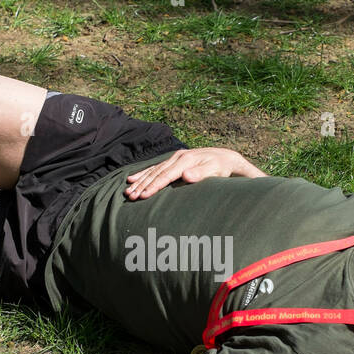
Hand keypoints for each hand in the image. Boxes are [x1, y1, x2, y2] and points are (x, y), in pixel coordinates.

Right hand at [124, 148, 258, 199]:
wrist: (226, 157)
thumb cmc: (222, 167)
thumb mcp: (216, 170)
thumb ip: (201, 174)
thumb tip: (186, 176)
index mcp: (186, 160)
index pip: (167, 175)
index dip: (154, 186)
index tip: (143, 196)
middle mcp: (178, 157)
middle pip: (156, 173)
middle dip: (142, 185)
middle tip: (129, 196)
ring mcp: (175, 158)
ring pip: (153, 170)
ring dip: (140, 181)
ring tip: (127, 190)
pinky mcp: (174, 160)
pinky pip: (155, 167)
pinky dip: (143, 173)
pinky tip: (133, 178)